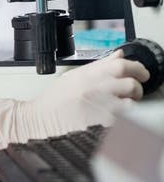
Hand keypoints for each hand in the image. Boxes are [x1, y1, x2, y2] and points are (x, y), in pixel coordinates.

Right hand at [0, 51, 148, 153]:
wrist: (39, 123)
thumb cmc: (54, 103)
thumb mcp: (74, 77)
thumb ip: (99, 66)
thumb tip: (119, 55)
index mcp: (88, 75)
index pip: (121, 64)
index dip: (137, 68)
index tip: (140, 73)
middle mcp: (96, 89)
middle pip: (131, 83)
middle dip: (137, 88)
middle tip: (133, 93)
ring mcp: (100, 108)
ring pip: (132, 104)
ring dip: (132, 105)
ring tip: (123, 108)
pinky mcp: (102, 126)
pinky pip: (125, 122)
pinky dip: (125, 121)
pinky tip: (115, 121)